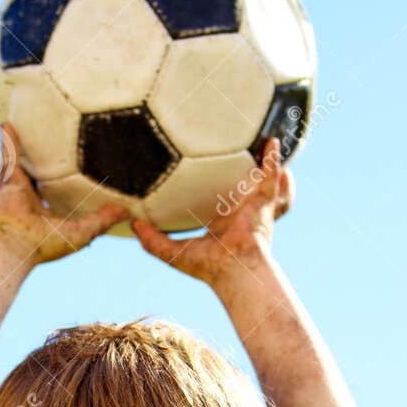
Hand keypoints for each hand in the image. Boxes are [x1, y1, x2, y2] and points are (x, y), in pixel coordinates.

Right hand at [0, 122, 129, 266]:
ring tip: (27, 131)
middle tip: (54, 148)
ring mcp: (20, 188)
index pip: (61, 196)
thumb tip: (128, 212)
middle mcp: (33, 200)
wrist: (16, 244)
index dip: (69, 186)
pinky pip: (10, 154)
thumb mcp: (82, 232)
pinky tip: (7, 124)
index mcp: (49, 214)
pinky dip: (8, 140)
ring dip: (25, 149)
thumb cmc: (47, 243)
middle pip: (41, 177)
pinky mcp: (10, 178)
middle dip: (45, 166)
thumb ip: (103, 220)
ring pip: (24, 164)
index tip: (81, 174)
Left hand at [130, 136, 293, 289]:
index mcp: (219, 220)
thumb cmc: (207, 266)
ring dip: (260, 157)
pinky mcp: (262, 203)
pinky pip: (269, 176)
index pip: (214, 197)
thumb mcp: (172, 252)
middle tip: (235, 144)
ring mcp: (252, 205)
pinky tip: (273, 142)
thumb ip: (152, 240)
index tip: (200, 164)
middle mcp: (237, 210)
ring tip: (262, 136)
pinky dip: (273, 160)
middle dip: (240, 165)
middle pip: (238, 182)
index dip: (210, 183)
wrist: (233, 270)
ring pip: (257, 176)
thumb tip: (132, 224)